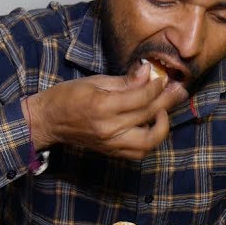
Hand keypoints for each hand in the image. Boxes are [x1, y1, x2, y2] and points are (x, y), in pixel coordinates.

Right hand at [25, 62, 185, 159]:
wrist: (48, 121)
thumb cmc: (67, 96)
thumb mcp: (94, 81)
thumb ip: (124, 81)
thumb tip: (148, 72)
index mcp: (103, 107)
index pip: (141, 97)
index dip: (157, 86)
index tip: (163, 78)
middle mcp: (109, 129)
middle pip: (149, 116)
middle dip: (167, 101)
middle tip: (178, 90)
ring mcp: (111, 144)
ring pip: (149, 141)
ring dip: (162, 126)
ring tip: (164, 111)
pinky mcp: (112, 152)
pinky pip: (139, 152)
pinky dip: (150, 141)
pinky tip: (152, 126)